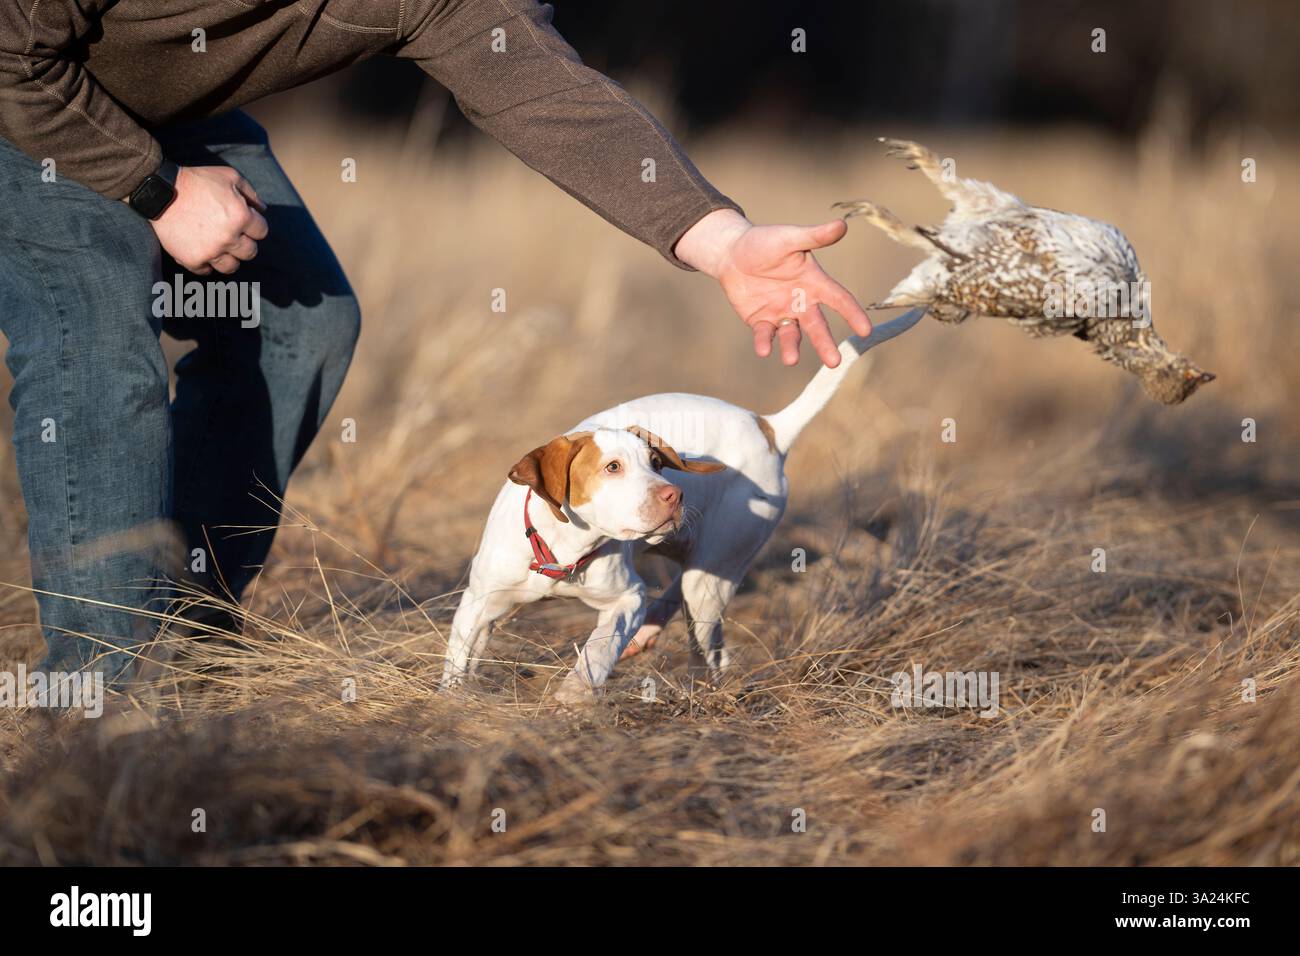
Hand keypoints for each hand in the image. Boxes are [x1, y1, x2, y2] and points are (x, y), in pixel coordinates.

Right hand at [148, 165, 267, 274]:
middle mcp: (229, 237)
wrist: (159, 191)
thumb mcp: (228, 176)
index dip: (253, 225)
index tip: (242, 220)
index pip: (261, 232)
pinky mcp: (192, 259)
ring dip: (228, 257)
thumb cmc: (196, 181)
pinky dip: (205, 263)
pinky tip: (201, 250)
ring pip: (232, 266)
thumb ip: (250, 193)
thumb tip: (262, 210)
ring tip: (218, 246)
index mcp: (241, 216)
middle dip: (243, 243)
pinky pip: (207, 271)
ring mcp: (211, 251)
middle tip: (230, 234)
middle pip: (250, 252)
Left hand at [674, 209, 870, 366]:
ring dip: (791, 348)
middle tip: (834, 363)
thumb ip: (814, 236)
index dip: (852, 314)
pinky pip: (764, 335)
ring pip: (791, 336)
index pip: (839, 300)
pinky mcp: (761, 321)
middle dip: (825, 344)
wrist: (732, 253)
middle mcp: (801, 302)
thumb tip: (842, 225)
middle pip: (817, 326)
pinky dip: (764, 342)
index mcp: (814, 282)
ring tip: (790, 360)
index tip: (865, 332)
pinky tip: (763, 350)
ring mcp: (782, 314)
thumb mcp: (789, 237)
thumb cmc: (764, 241)